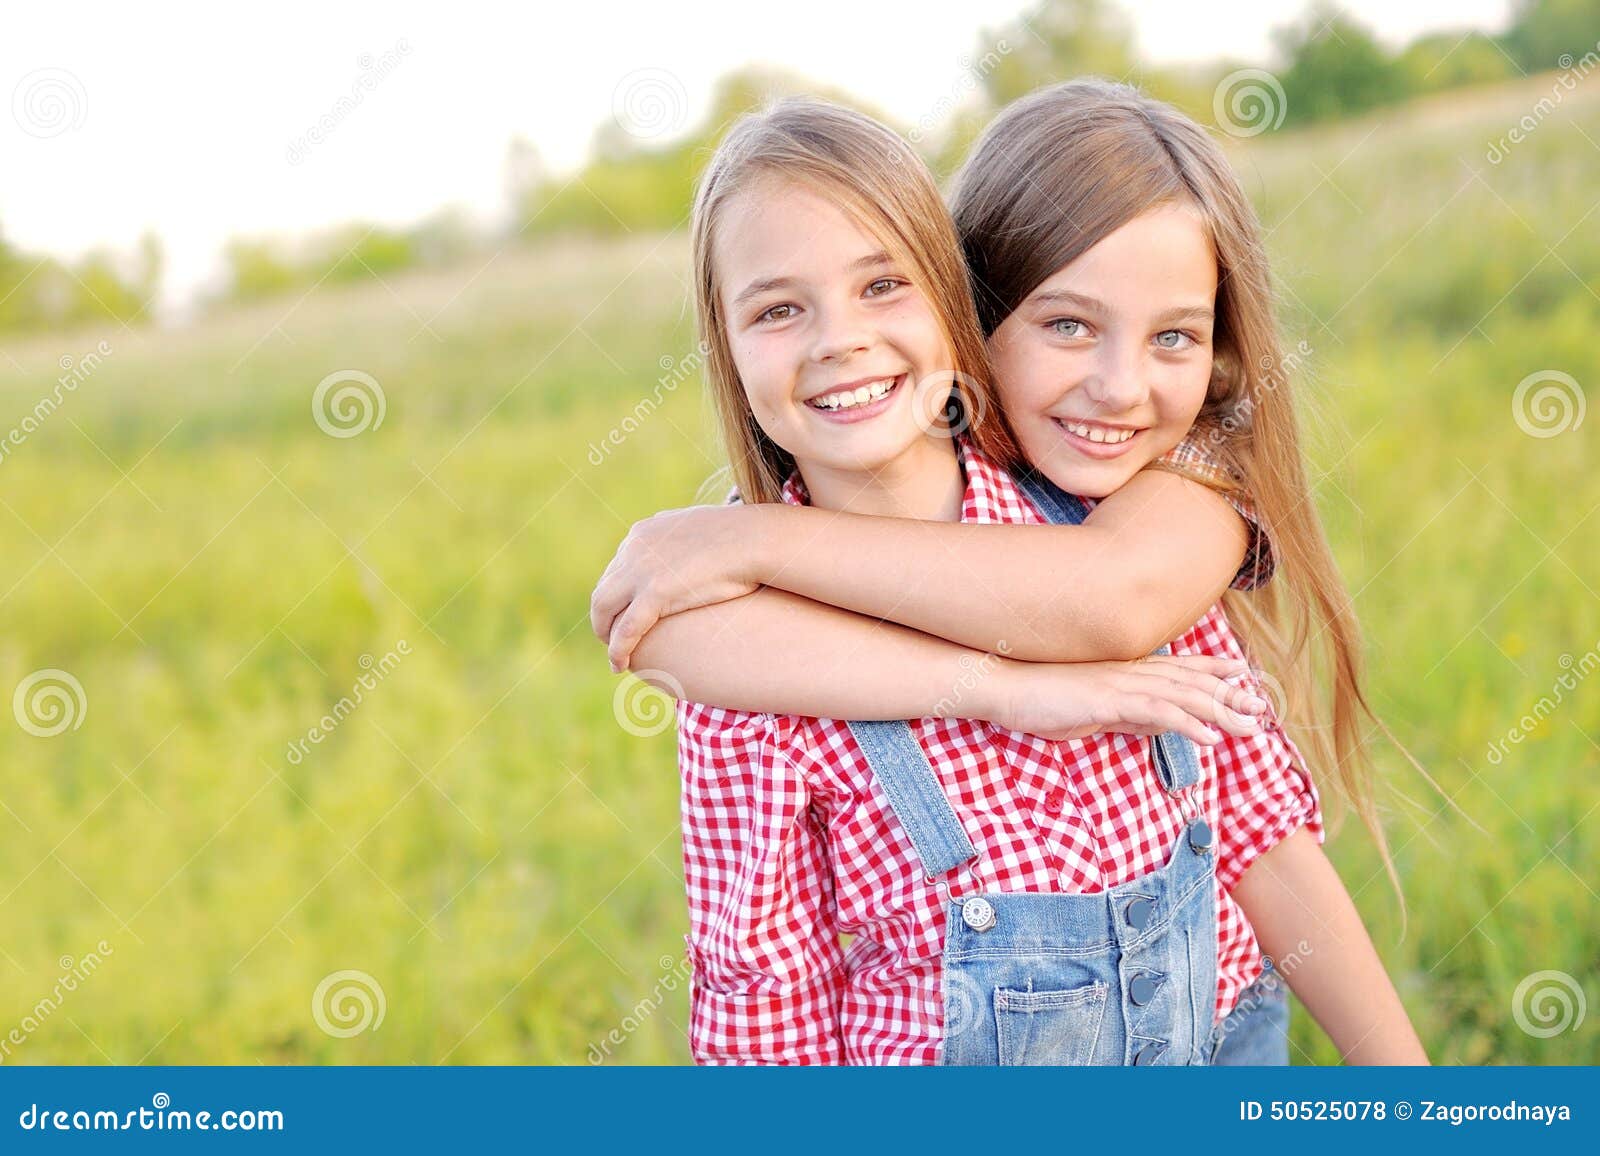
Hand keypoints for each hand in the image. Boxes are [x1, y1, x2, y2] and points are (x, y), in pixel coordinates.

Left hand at [590, 504, 766, 672]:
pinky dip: (617, 649)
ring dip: (606, 636)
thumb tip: (692, 548)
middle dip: (604, 617)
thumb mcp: (702, 531)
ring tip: (616, 656)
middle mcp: (634, 548)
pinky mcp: (654, 592)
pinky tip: (619, 665)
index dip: (618, 596)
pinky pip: (626, 629)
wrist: (756, 540)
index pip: (616, 569)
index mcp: (643, 532)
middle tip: (612, 639)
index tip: (625, 614)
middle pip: (604, 589)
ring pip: (605, 609)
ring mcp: (641, 569)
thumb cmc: (743, 537)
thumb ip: (686, 541)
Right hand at [996, 654, 1267, 745]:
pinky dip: (1188, 724)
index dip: (1214, 671)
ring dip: (1221, 712)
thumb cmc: (1043, 700)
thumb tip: (1155, 725)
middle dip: (1230, 696)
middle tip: (1262, 710)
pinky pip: (1157, 712)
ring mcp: (1121, 684)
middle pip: (1192, 682)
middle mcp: (1131, 672)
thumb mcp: (1093, 712)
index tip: (1244, 676)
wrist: (1006, 688)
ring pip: (1184, 695)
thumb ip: (1126, 716)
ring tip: (1250, 728)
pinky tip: (1211, 739)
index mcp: (1127, 672)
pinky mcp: (1109, 700)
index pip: (1181, 669)